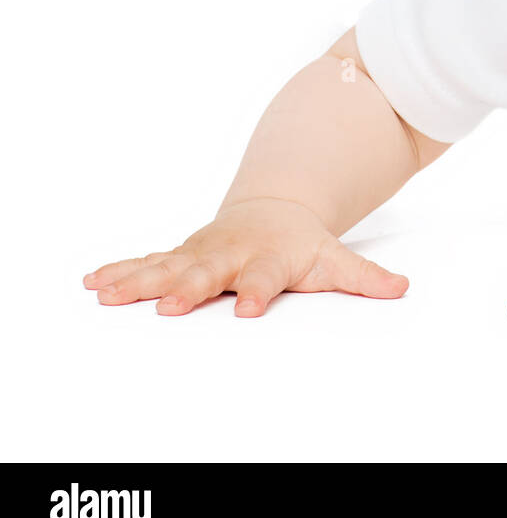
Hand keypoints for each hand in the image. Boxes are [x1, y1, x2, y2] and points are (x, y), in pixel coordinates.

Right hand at [81, 197, 408, 316]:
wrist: (275, 208)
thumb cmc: (302, 244)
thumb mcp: (334, 258)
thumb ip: (364, 277)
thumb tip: (402, 288)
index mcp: (269, 257)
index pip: (265, 276)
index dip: (258, 291)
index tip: (248, 309)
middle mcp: (231, 253)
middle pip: (209, 272)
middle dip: (189, 287)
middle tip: (170, 306)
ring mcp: (203, 252)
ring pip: (168, 265)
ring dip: (139, 280)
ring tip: (107, 293)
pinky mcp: (181, 255)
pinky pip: (147, 263)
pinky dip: (121, 271)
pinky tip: (93, 282)